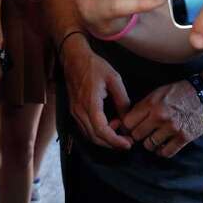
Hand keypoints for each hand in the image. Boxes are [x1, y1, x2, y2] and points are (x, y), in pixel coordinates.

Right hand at [59, 34, 130, 149]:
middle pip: (95, 137)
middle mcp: (80, 111)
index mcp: (90, 103)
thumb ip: (122, 100)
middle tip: (127, 141)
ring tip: (120, 132)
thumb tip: (127, 118)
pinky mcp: (74, 111)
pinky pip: (85, 129)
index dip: (115, 141)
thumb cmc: (94, 66)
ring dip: (105, 139)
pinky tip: (109, 125)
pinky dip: (98, 133)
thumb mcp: (114, 79)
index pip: (101, 130)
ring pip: (89, 135)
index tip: (128, 143)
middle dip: (112, 143)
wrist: (74, 58)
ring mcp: (75, 112)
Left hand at [117, 81, 202, 158]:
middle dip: (138, 135)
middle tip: (143, 133)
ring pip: (149, 145)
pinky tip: (163, 146)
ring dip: (150, 143)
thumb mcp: (158, 92)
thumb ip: (143, 105)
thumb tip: (129, 119)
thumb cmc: (179, 92)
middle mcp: (160, 116)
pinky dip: (162, 151)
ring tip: (154, 138)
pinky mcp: (183, 138)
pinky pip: (166, 152)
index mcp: (151, 104)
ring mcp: (172, 128)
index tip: (131, 127)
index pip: (128, 122)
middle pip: (137, 135)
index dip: (128, 126)